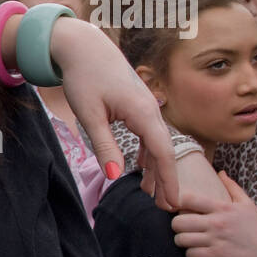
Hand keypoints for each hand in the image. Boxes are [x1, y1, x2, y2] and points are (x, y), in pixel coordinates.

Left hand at [48, 16, 179, 207]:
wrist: (83, 48)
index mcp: (142, 112)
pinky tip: (142, 167)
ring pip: (157, 143)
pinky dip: (147, 153)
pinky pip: (148, 134)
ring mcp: (146, 107)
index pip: (163, 153)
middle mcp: (150, 110)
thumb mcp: (89, 115)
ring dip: (156, 168)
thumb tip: (115, 176)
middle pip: (164, 151)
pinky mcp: (137, 105)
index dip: (169, 180)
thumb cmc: (83, 78)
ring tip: (153, 194)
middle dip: (166, 180)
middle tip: (167, 208)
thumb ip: (104, 145)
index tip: (172, 203)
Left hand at [172, 172, 256, 256]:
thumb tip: (220, 173)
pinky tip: (195, 251)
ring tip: (186, 239)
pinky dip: (190, 254)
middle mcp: (216, 222)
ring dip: (181, 240)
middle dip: (176, 225)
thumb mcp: (246, 203)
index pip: (189, 200)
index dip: (176, 202)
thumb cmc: (255, 226)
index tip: (175, 206)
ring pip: (182, 239)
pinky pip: (191, 254)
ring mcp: (216, 240)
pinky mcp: (216, 255)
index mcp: (222, 207)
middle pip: (179, 222)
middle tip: (180, 226)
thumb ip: (231, 187)